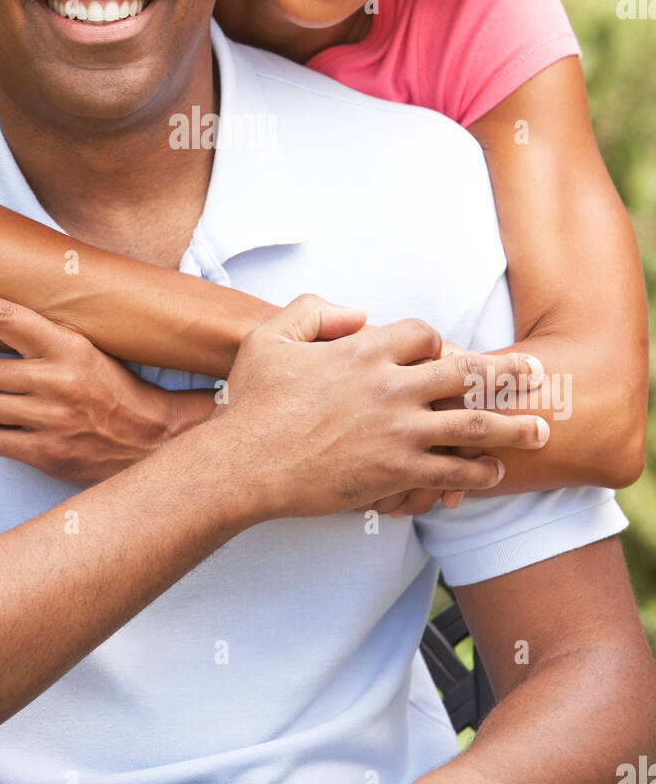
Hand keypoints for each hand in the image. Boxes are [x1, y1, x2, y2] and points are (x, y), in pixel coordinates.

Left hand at [0, 294, 192, 484]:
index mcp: (69, 345)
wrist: (154, 441)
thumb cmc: (114, 391)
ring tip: (15, 411)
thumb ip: (44, 338)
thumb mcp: (87, 351)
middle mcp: (58, 378)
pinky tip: (22, 435)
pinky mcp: (46, 454)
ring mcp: (51, 418)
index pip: (2, 315)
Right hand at [206, 296, 548, 520]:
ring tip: (540, 430)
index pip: (425, 334)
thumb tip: (356, 313)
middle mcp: (392, 387)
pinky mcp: (397, 473)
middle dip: (506, 374)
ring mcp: (399, 433)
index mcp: (365, 349)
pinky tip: (493, 474)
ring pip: (475, 427)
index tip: (442, 356)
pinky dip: (479, 473)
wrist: (244, 464)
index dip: (437, 343)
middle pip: (467, 375)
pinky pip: (453, 471)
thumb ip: (315, 310)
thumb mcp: (271, 336)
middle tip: (535, 375)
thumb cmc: (254, 401)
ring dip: (513, 428)